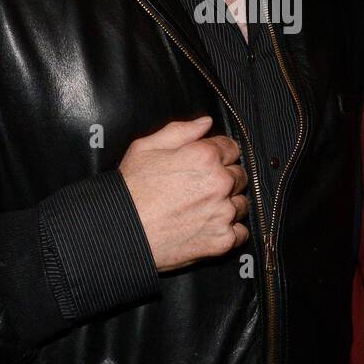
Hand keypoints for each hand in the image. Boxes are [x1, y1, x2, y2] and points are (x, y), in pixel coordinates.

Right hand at [118, 115, 250, 271]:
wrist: (122, 231)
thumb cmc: (131, 190)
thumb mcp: (146, 147)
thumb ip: (180, 131)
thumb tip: (205, 122)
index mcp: (205, 156)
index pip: (232, 148)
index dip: (219, 154)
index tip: (208, 164)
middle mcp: (220, 183)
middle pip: (239, 175)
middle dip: (225, 179)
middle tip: (201, 189)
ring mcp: (223, 213)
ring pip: (242, 204)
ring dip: (229, 205)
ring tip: (203, 210)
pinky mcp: (222, 240)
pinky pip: (240, 233)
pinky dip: (229, 232)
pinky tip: (209, 228)